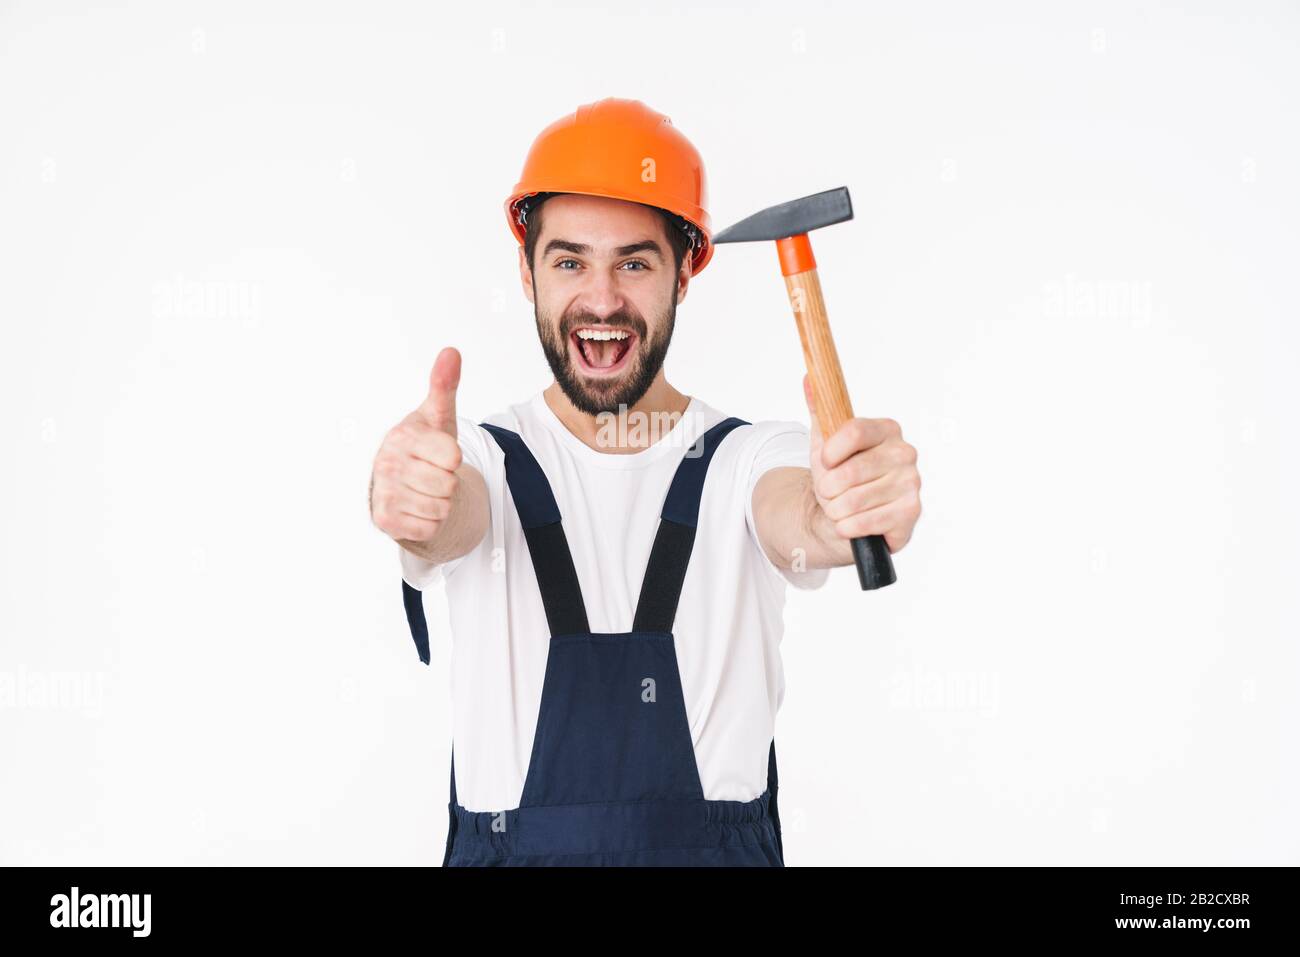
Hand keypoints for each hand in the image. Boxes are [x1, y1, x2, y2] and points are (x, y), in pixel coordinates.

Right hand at [370, 347, 463, 543]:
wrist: (401, 482)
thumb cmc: (425, 446)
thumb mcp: (437, 417)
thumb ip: (444, 386)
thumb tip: (451, 352)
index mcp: (403, 435)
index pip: (453, 456)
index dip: (454, 458)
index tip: (441, 454)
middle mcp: (387, 463)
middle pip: (448, 484)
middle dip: (448, 482)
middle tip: (433, 474)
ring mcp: (384, 492)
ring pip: (441, 508)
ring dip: (441, 503)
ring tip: (426, 490)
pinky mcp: (385, 520)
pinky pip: (429, 528)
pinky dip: (431, 522)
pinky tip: (418, 507)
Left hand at [803, 375, 921, 554]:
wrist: (849, 514)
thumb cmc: (839, 475)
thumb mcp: (824, 443)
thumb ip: (820, 410)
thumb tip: (810, 379)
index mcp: (886, 429)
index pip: (854, 431)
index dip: (830, 452)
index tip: (824, 462)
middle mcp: (905, 453)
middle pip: (850, 471)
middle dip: (828, 488)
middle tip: (830, 491)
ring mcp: (912, 483)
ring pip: (853, 500)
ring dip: (835, 509)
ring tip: (840, 507)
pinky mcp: (911, 512)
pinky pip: (865, 523)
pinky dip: (847, 527)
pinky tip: (851, 523)